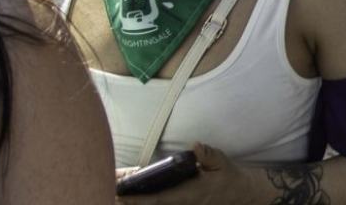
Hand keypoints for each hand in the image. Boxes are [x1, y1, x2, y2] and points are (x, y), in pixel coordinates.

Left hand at [120, 143, 272, 203]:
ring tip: (113, 191)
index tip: (120, 196)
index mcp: (187, 194)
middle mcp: (180, 202)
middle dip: (128, 201)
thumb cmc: (228, 178)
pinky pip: (158, 201)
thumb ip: (209, 155)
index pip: (157, 199)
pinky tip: (130, 193)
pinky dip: (143, 198)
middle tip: (106, 192)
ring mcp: (179, 204)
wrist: (239, 194)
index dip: (137, 200)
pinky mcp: (179, 201)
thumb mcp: (222, 163)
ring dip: (134, 200)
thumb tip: (195, 146)